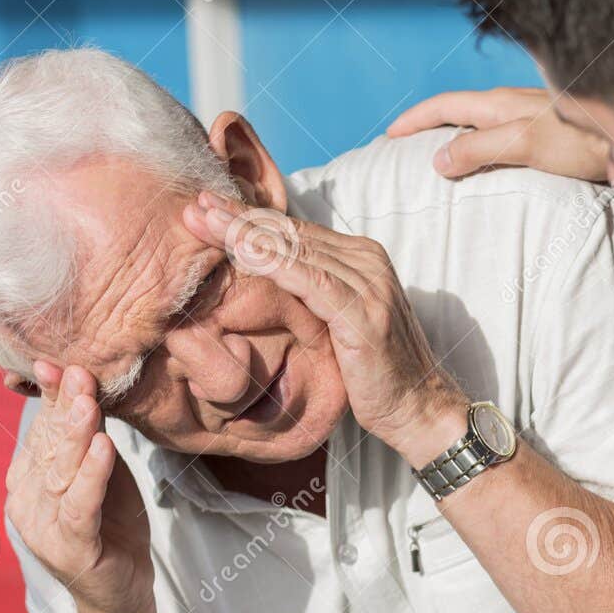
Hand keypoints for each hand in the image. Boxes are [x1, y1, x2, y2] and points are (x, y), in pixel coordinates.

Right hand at [4, 362, 153, 612]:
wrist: (123, 590)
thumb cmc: (112, 526)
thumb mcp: (103, 473)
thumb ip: (91, 437)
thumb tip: (85, 386)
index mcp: (29, 479)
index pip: (42, 430)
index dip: (52, 397)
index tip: (60, 362)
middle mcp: (28, 500)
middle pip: (48, 446)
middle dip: (65, 408)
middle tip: (79, 372)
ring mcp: (45, 526)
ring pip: (61, 472)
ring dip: (76, 435)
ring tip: (90, 402)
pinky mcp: (72, 547)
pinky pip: (81, 504)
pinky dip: (93, 475)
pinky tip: (106, 447)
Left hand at [182, 193, 468, 465]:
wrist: (418, 407)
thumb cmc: (375, 372)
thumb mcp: (339, 321)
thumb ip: (314, 291)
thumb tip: (267, 275)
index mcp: (362, 258)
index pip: (297, 230)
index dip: (249, 217)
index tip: (207, 207)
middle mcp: (368, 261)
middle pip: (292, 233)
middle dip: (240, 217)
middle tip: (195, 204)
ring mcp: (369, 284)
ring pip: (296, 249)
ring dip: (246, 233)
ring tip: (205, 221)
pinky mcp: (363, 312)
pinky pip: (310, 281)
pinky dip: (274, 264)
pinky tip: (242, 252)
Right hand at [386, 87, 611, 183]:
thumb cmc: (583, 140)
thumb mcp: (524, 142)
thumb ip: (480, 149)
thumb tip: (437, 159)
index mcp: (500, 103)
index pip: (444, 105)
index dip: (415, 119)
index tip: (389, 135)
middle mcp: (514, 106)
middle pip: (462, 113)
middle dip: (432, 127)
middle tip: (408, 147)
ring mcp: (534, 121)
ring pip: (485, 128)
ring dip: (460, 141)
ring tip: (444, 163)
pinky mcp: (553, 139)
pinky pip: (507, 143)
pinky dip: (487, 153)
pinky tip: (493, 172)